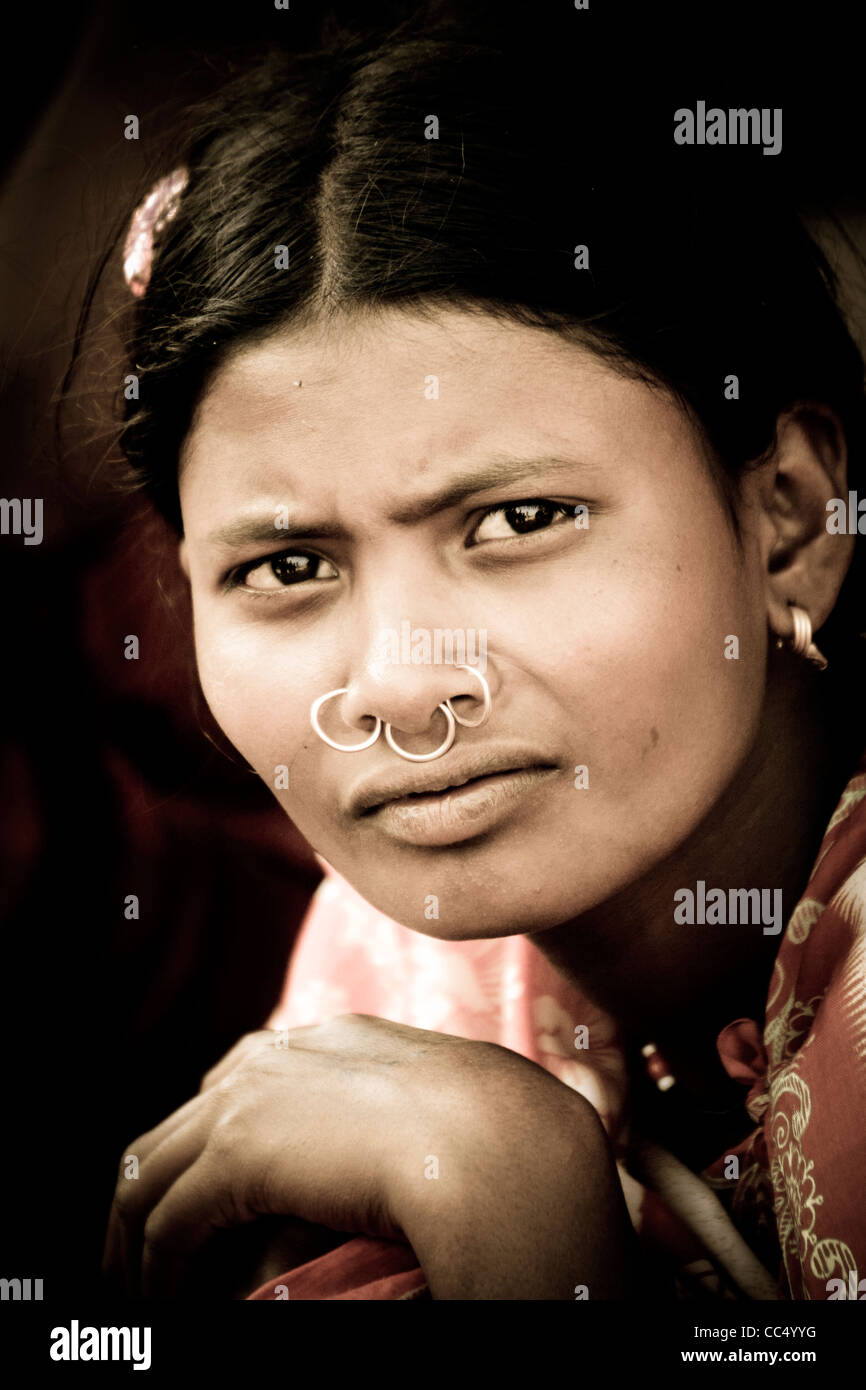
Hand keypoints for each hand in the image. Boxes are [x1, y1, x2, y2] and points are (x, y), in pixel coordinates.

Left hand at [103, 1013, 638, 1298]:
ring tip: (140, 1286)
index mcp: (335, 1037)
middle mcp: (283, 1053)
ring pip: (159, 1168)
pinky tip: (163, 1298)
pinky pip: (170, 1220)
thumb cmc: (502, 1135)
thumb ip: (405, 1116)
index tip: (208, 1191)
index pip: (240, 1074)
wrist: (498, 1141)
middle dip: (160, 1183)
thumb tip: (403, 1161)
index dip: (212, 1136)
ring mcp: (254, 1096)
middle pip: (185, 1119)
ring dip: (139, 1233)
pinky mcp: (240, 1152)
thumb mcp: (449, 1111)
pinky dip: (157, 1266)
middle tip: (147, 1249)